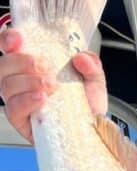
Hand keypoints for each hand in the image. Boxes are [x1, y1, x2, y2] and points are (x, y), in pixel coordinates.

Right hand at [0, 28, 107, 142]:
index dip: (8, 39)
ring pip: (6, 85)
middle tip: (46, 67)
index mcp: (33, 65)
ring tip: (50, 86)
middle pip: (4, 64)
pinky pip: (13, 108)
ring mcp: (19, 100)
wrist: (93, 131)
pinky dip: (27, 101)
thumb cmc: (87, 104)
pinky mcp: (21, 120)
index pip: (10, 46)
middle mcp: (21, 81)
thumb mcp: (94, 80)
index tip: (19, 39)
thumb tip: (81, 57)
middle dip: (22, 61)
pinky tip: (41, 99)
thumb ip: (92, 65)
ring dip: (28, 82)